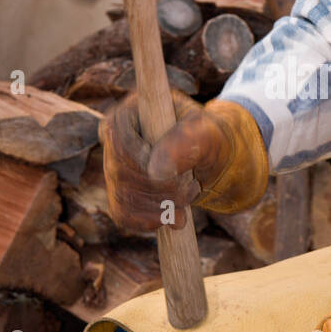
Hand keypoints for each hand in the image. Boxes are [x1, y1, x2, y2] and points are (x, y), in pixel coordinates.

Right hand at [100, 91, 267, 232]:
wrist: (216, 160)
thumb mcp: (209, 134)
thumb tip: (155, 171)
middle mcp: (116, 137)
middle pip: (121, 173)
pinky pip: (123, 214)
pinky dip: (151, 220)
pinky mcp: (121, 191)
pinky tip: (172, 215)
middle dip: (161, 190)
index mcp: (131, 110)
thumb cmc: (212, 139)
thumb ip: (185, 142)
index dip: (146, 164)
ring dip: (161, 206)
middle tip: (193, 188)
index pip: (120, 142)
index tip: (181, 174)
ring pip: (123, 197)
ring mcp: (115, 166)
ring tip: (188, 196)